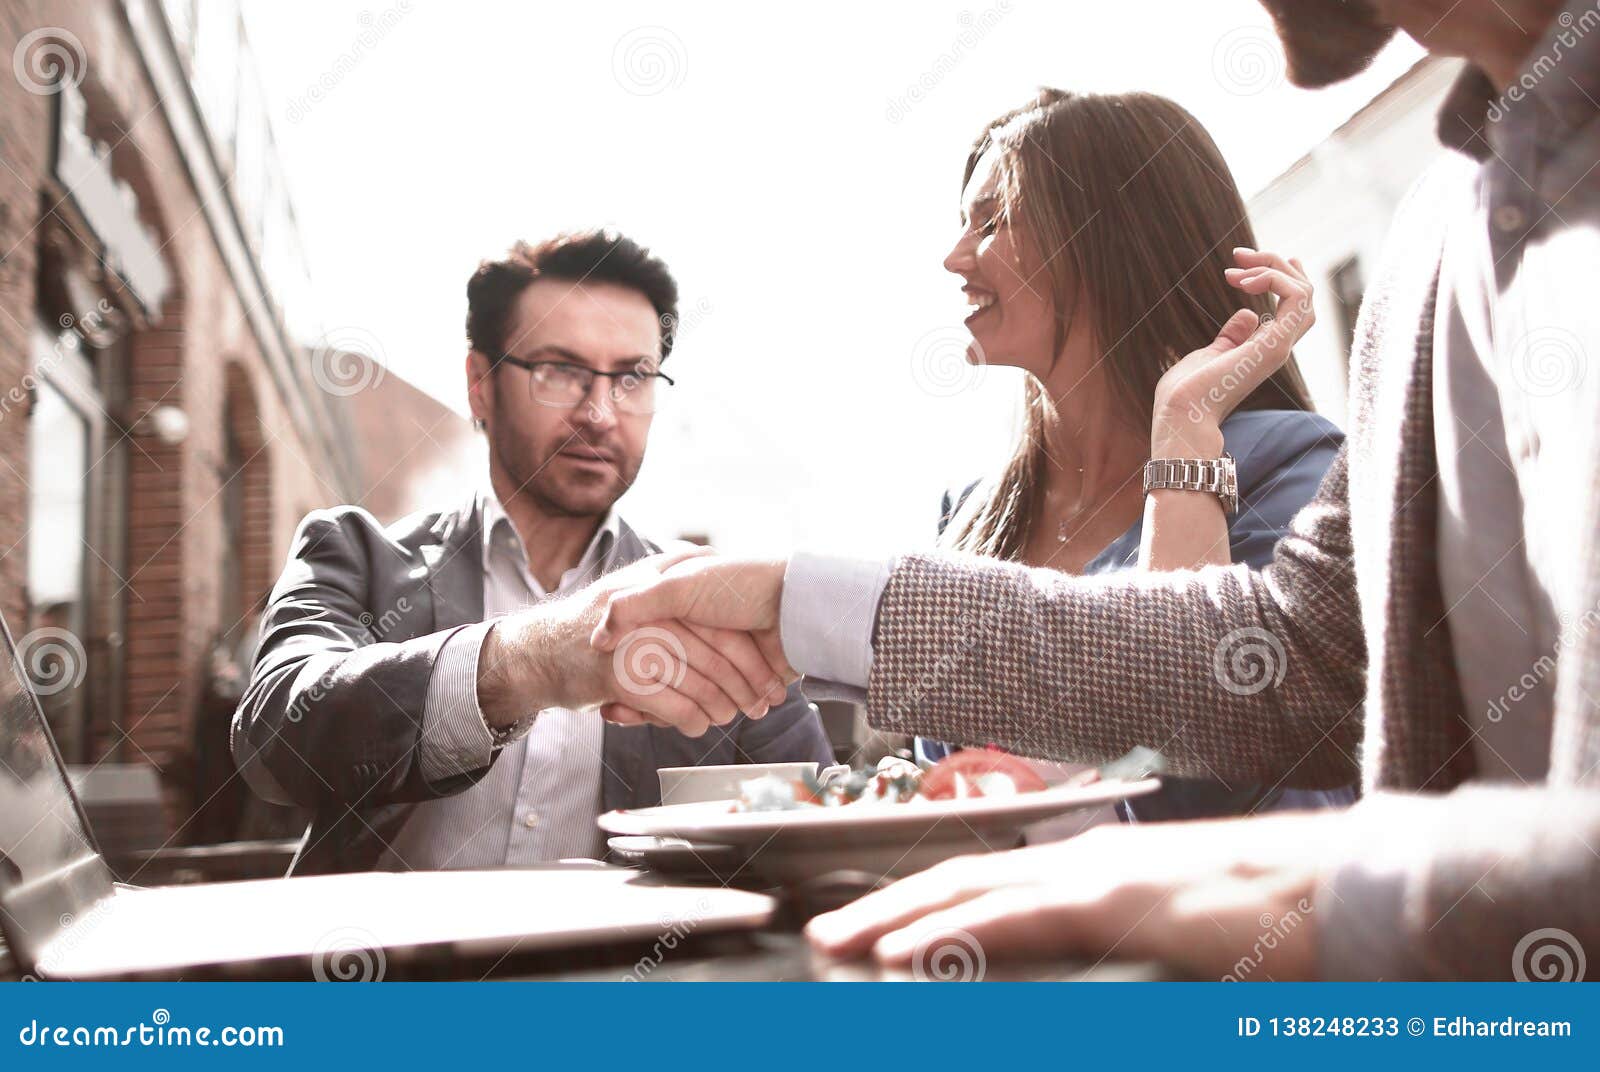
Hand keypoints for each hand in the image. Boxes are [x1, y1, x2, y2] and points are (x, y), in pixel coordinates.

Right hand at [478, 548, 788, 737]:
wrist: (538, 652)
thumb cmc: (595, 629)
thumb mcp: (638, 594)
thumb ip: (675, 592)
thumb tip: (724, 589)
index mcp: (663, 583)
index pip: (724, 623)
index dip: (752, 656)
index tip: (773, 677)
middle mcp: (652, 609)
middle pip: (719, 656)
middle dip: (746, 686)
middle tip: (763, 705)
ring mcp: (636, 642)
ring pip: (700, 684)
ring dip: (722, 708)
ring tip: (729, 717)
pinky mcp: (620, 675)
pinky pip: (674, 705)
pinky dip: (692, 720)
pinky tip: (697, 725)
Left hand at [804, 812, 1339, 979]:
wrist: (1346, 885)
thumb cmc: (1267, 914)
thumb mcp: (1168, 932)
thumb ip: (1106, 940)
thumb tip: (1065, 964)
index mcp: (1086, 868)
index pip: (980, 882)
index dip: (914, 901)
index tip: (863, 926)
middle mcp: (1078, 862)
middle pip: (955, 882)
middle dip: (882, 908)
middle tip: (820, 933)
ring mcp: (1097, 877)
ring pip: (969, 894)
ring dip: (894, 919)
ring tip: (835, 942)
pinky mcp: (1120, 904)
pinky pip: (1017, 921)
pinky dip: (952, 936)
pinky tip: (904, 954)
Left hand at [1150, 248, 1316, 457]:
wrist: (1181, 414)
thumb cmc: (1186, 392)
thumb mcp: (1211, 354)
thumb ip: (1232, 336)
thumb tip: (1249, 314)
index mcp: (1264, 349)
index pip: (1295, 309)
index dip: (1286, 277)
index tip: (1256, 261)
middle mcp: (1278, 347)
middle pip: (1303, 295)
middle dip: (1275, 264)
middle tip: (1238, 254)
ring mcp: (1279, 346)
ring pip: (1305, 292)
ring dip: (1274, 267)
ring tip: (1236, 269)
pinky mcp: (1274, 345)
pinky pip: (1297, 297)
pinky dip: (1277, 278)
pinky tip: (1246, 280)